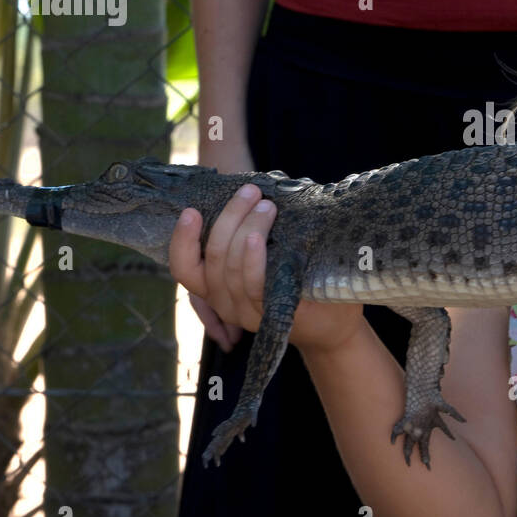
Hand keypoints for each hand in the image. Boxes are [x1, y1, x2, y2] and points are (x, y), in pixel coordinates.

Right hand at [168, 182, 365, 353]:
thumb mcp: (268, 258)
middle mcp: (224, 302)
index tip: (192, 210)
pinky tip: (256, 239)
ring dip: (247, 228)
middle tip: (251, 191)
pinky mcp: (269, 314)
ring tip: (266, 206)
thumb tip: (248, 196)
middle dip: (230, 216)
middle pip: (213, 256)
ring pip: (231, 266)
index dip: (182, 239)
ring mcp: (246, 312)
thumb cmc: (297, 281)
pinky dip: (252, 259)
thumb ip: (248, 237)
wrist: (334, 324)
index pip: (184, 267)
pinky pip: (252, 284)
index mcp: (216, 287)